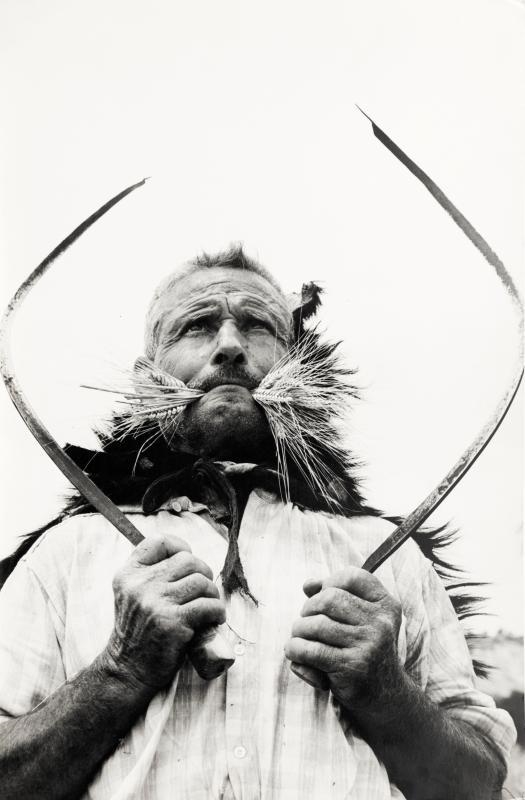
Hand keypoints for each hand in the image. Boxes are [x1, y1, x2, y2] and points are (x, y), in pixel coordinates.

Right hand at [101, 533, 225, 690]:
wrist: (127, 671)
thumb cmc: (137, 633)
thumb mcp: (131, 596)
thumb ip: (149, 575)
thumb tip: (188, 558)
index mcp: (129, 575)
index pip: (158, 541)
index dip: (179, 546)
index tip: (188, 562)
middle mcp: (140, 585)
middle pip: (187, 560)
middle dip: (203, 573)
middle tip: (204, 590)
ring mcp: (156, 603)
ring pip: (201, 581)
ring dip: (212, 593)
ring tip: (209, 606)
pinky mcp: (173, 623)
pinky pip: (209, 605)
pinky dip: (218, 611)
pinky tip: (214, 619)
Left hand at [284, 567, 403, 711]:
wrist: (384, 695)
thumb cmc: (364, 649)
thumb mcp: (361, 619)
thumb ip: (336, 595)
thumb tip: (308, 584)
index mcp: (385, 605)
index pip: (352, 577)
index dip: (330, 582)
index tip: (322, 600)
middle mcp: (380, 624)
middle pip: (329, 598)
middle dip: (308, 608)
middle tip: (306, 622)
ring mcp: (368, 646)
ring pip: (316, 625)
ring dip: (298, 631)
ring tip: (298, 638)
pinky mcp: (352, 668)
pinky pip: (311, 651)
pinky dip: (295, 650)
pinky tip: (294, 653)